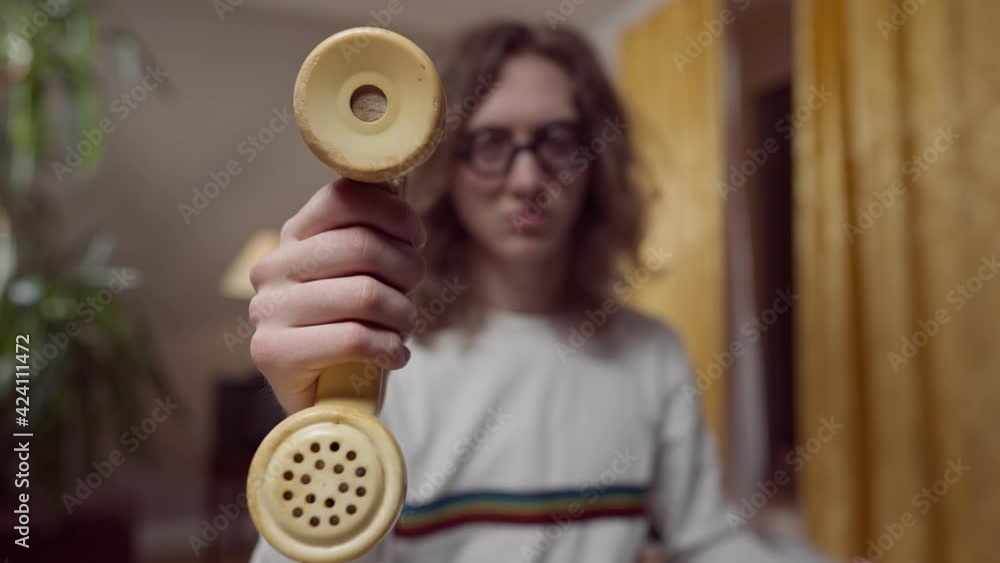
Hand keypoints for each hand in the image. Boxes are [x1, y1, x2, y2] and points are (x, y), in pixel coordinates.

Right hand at [248, 179, 425, 412]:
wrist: (323, 398)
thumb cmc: (351, 325)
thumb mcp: (362, 271)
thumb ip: (373, 232)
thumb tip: (400, 195)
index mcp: (294, 235)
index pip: (345, 198)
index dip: (394, 215)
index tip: (416, 240)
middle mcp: (273, 267)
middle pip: (363, 246)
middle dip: (407, 270)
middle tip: (412, 292)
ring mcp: (267, 310)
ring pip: (365, 294)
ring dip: (402, 314)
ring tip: (402, 326)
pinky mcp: (272, 353)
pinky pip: (355, 337)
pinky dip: (390, 348)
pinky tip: (394, 355)